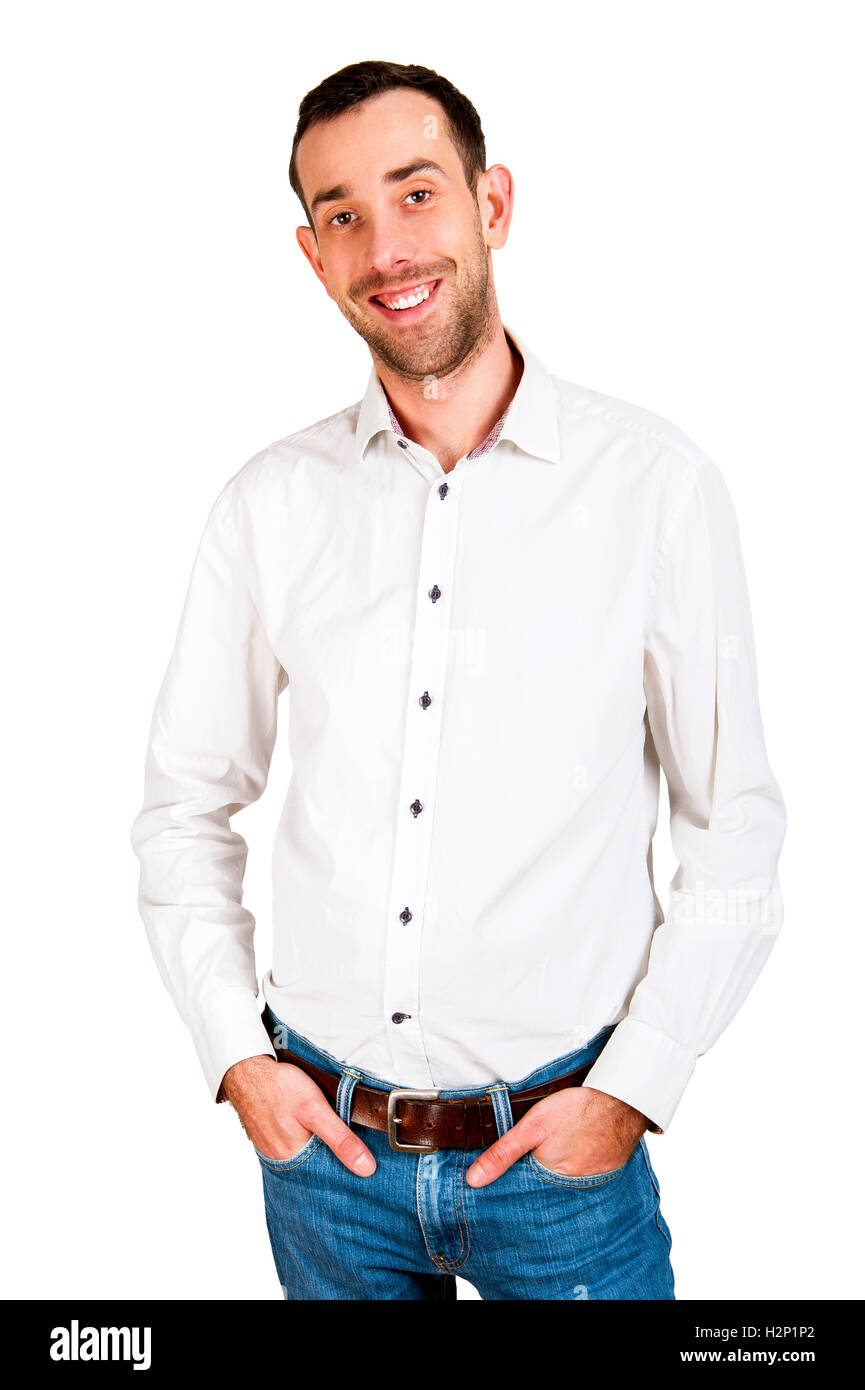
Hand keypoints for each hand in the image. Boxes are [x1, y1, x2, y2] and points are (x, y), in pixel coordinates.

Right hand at [220, 1055, 375, 1175]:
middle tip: (348, 1145)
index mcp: (294, 1158)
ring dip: (318, 1149)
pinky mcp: (268, 1139)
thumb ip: (341, 1139)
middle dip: (333, 1159)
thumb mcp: (316, 1109)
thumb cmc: (279, 1087)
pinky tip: (309, 1130)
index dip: (347, 1168)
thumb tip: (366, 1168)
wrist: (247, 1071)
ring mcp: (272, 1149)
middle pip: (316, 1167)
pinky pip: (292, 1147)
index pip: (328, 1175)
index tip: (365, 1164)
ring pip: (304, 1157)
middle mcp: (281, 1159)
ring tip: (329, 1135)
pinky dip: (304, 1142)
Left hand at [464, 1085, 647, 1186]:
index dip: (515, 1182)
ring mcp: (595, 1181)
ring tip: (557, 1151)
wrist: (622, 1099)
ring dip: (559, 1172)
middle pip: (547, 1188)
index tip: (503, 1180)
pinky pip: (588, 1175)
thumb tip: (473, 1180)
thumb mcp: (532, 1127)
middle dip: (537, 1178)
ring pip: (567, 1182)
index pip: (526, 1192)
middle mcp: (574, 1188)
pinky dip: (580, 1165)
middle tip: (538, 1155)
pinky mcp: (609, 1170)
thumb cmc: (576, 1109)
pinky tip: (576, 1150)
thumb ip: (502, 1154)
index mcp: (552, 1180)